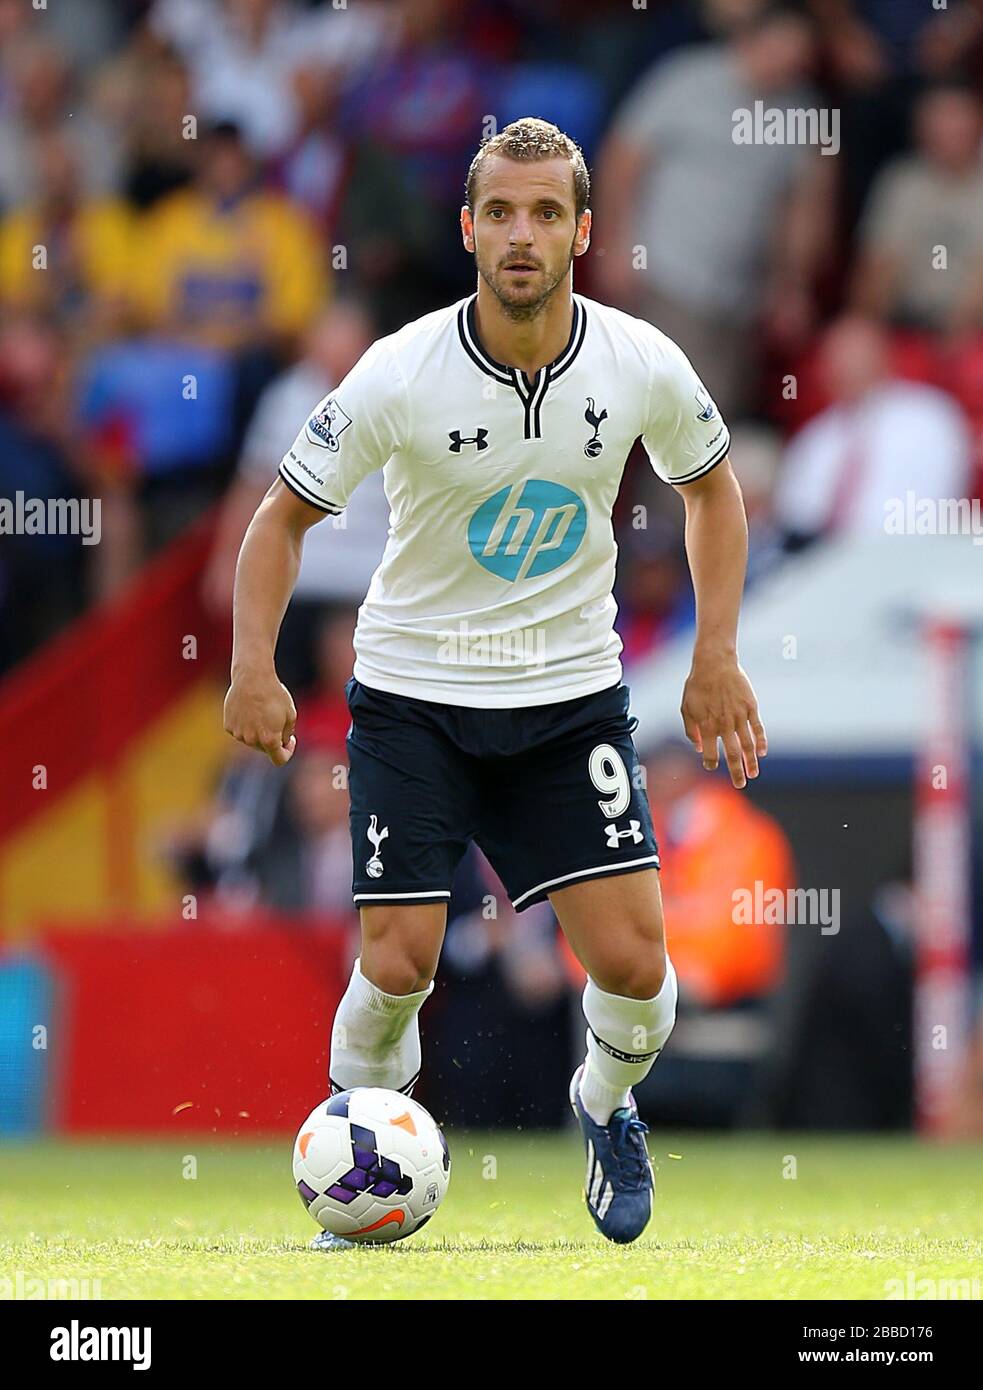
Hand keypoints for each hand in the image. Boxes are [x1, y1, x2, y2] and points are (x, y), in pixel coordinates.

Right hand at [223, 665, 296, 766]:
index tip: (290, 741)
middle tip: (277, 720)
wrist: (252, 677)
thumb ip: (287, 733)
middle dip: (272, 738)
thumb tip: (281, 742)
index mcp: (270, 740)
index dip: (287, 753)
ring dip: (258, 731)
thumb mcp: (290, 714)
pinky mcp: (229, 725)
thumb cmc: (274, 694)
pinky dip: (246, 724)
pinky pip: (241, 731)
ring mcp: (238, 734)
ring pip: (251, 739)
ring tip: (261, 711)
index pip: (279, 760)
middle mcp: (252, 740)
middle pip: (265, 748)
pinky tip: (249, 709)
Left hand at [680, 654, 766, 788]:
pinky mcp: (750, 707)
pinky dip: (761, 741)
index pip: (710, 753)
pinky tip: (762, 752)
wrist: (714, 663)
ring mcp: (739, 716)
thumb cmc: (697, 686)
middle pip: (732, 754)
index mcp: (706, 726)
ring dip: (751, 761)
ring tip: (753, 774)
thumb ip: (691, 730)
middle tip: (740, 784)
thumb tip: (698, 747)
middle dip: (736, 772)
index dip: (711, 763)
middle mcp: (724, 724)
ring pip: (748, 744)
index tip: (713, 767)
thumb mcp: (686, 708)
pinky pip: (757, 728)